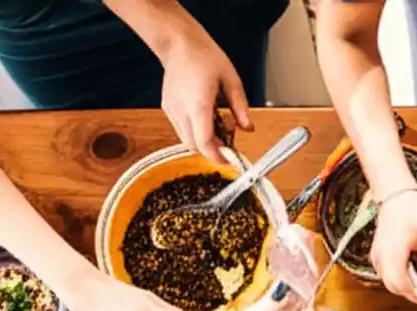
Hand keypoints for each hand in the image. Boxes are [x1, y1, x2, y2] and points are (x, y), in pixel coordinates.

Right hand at [160, 35, 250, 164]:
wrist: (179, 44)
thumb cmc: (206, 57)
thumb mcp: (232, 81)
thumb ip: (241, 108)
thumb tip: (249, 129)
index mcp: (199, 104)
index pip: (205, 142)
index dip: (218, 156)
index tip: (231, 160)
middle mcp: (181, 110)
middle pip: (195, 146)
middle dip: (213, 150)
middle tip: (228, 140)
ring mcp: (172, 110)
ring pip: (187, 141)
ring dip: (204, 142)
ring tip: (218, 124)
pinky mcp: (167, 109)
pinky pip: (181, 130)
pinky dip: (195, 132)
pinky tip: (205, 118)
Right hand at [369, 189, 416, 302]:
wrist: (396, 199)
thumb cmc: (414, 214)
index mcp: (394, 250)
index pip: (401, 284)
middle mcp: (381, 257)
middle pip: (395, 288)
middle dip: (414, 293)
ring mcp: (376, 259)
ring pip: (391, 284)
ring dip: (408, 286)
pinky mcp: (376, 259)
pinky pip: (389, 277)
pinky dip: (402, 278)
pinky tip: (412, 266)